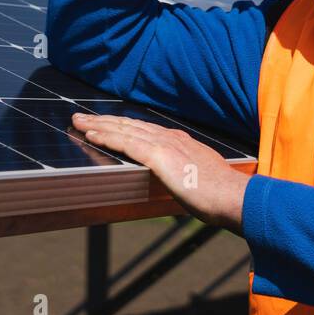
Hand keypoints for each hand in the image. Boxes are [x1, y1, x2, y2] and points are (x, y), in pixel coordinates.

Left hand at [71, 112, 250, 232]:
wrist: (234, 197)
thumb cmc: (222, 195)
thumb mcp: (201, 178)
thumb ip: (187, 175)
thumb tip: (182, 182)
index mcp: (181, 142)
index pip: (144, 130)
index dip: (122, 125)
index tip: (106, 123)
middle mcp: (171, 138)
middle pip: (130, 125)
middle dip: (104, 120)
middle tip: (81, 117)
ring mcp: (165, 145)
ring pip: (124, 130)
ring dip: (98, 125)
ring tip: (78, 122)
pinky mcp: (160, 157)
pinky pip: (126, 144)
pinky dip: (107, 137)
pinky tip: (92, 135)